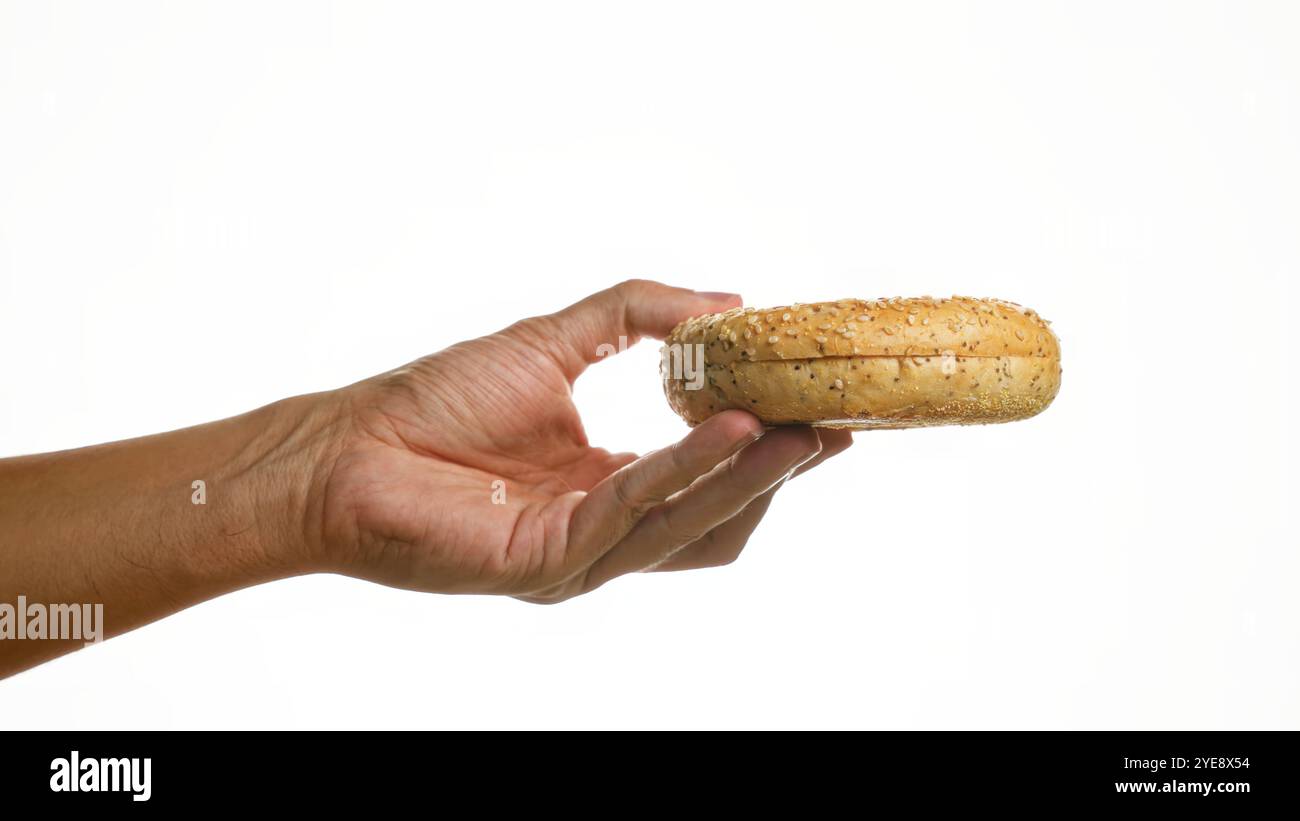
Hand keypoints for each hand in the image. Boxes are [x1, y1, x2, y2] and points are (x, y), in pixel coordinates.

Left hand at [314, 280, 852, 600]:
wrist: (346, 449)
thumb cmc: (435, 402)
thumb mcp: (555, 340)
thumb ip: (638, 316)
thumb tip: (728, 300)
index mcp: (611, 486)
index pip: (710, 480)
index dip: (771, 449)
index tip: (826, 406)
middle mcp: (606, 530)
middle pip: (718, 518)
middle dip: (779, 475)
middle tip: (832, 424)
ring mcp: (583, 555)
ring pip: (691, 527)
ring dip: (751, 479)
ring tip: (800, 430)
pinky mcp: (551, 563)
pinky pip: (636, 512)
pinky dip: (688, 470)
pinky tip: (729, 429)